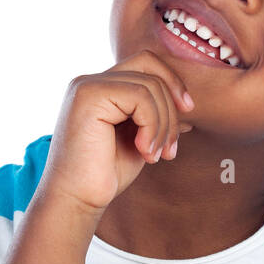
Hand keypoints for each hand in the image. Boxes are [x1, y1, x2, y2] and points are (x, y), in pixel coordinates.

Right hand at [38, 51, 194, 215]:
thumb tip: (186, 106)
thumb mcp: (140, 139)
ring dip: (163, 123)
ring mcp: (88, 85)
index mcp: (101, 88)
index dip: (171, 82)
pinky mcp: (89, 95)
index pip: (145, 63)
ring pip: (149, 84)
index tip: (187, 115)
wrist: (76, 200)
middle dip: (172, 104)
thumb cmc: (105, 174)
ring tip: (156, 155)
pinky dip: (152, 125)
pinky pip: (139, 96)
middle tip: (170, 147)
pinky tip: (144, 150)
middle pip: (149, 65)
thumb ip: (156, 118)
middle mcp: (91, 80)